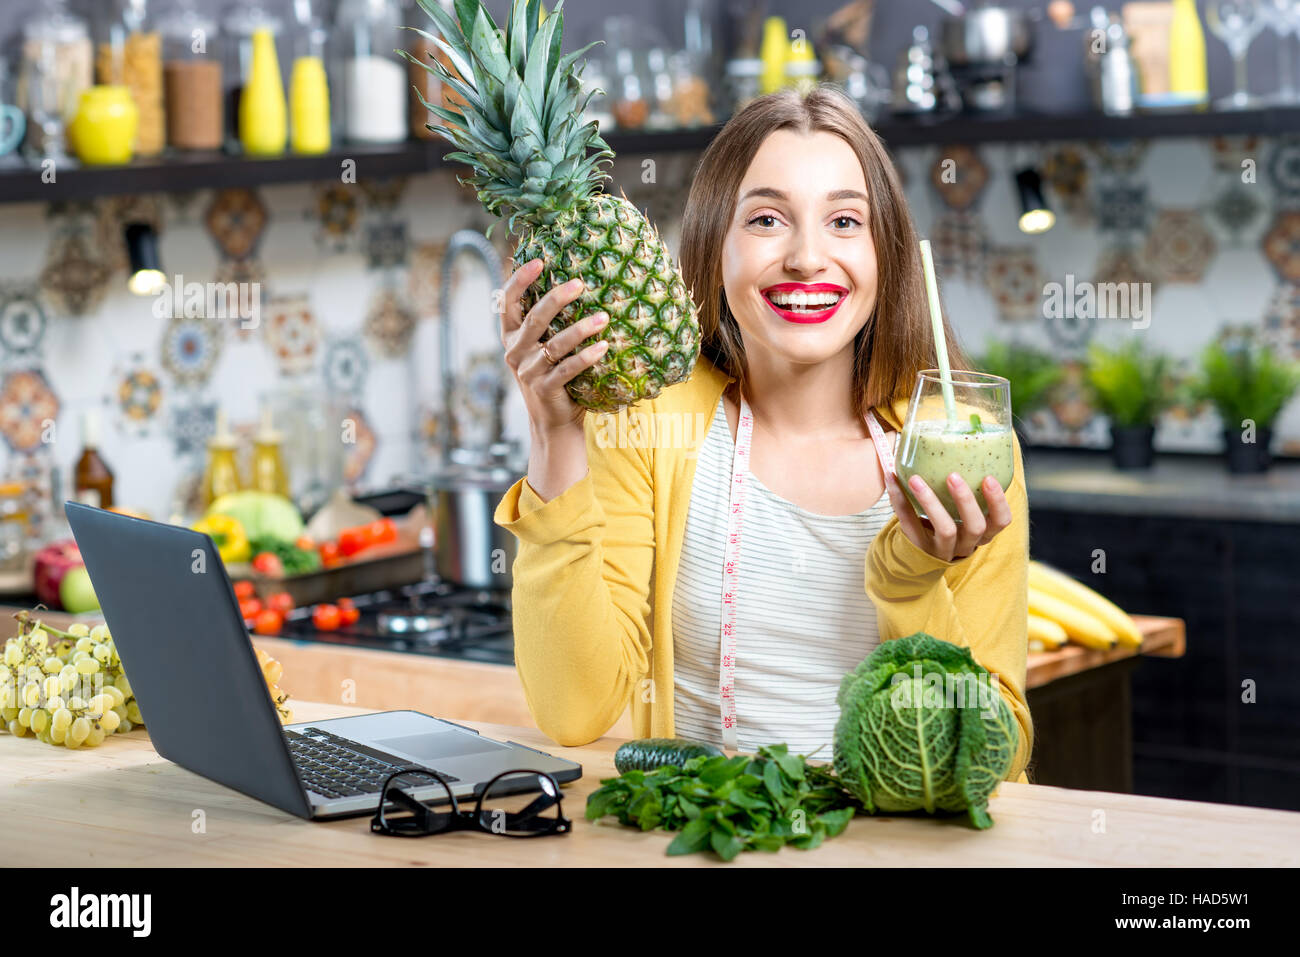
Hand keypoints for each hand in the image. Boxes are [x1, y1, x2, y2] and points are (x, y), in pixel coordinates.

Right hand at [500, 258, 608, 436]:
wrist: (552, 421)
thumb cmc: (553, 374)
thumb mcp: (542, 346)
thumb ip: (548, 323)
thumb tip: (576, 281)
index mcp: (510, 336)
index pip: (506, 302)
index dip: (519, 280)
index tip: (538, 261)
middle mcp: (514, 352)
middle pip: (534, 318)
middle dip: (556, 298)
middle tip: (580, 283)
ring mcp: (528, 372)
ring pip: (554, 344)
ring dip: (581, 328)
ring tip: (603, 317)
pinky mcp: (545, 389)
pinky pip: (568, 369)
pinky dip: (586, 357)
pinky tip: (604, 346)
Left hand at [882, 470, 1012, 561]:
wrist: (918, 553)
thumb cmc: (945, 521)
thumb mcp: (959, 511)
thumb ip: (964, 485)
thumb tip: (958, 437)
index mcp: (982, 532)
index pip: (1001, 521)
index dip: (998, 502)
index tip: (988, 478)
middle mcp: (966, 544)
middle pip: (975, 526)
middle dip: (966, 500)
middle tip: (953, 476)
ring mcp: (943, 549)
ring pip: (945, 529)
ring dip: (931, 501)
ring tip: (915, 479)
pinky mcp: (918, 549)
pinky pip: (909, 524)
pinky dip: (899, 500)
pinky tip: (891, 478)